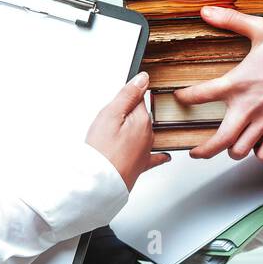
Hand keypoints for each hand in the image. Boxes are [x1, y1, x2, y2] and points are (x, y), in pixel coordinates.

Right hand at [85, 71, 170, 189]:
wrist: (98, 185)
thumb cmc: (101, 152)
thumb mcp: (110, 115)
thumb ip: (128, 95)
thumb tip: (143, 78)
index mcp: (143, 121)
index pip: (139, 100)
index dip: (128, 97)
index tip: (124, 95)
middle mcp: (149, 136)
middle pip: (140, 117)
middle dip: (129, 115)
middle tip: (111, 118)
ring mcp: (145, 152)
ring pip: (142, 134)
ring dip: (134, 131)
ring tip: (116, 134)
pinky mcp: (140, 167)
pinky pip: (153, 158)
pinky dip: (157, 155)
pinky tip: (164, 157)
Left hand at [172, 6, 262, 160]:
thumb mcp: (261, 28)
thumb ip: (231, 20)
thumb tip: (206, 11)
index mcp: (238, 83)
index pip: (200, 96)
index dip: (185, 98)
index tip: (181, 98)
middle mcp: (249, 107)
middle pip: (218, 141)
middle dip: (202, 151)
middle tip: (195, 151)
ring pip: (240, 151)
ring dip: (232, 150)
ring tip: (229, 145)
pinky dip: (259, 153)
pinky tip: (257, 144)